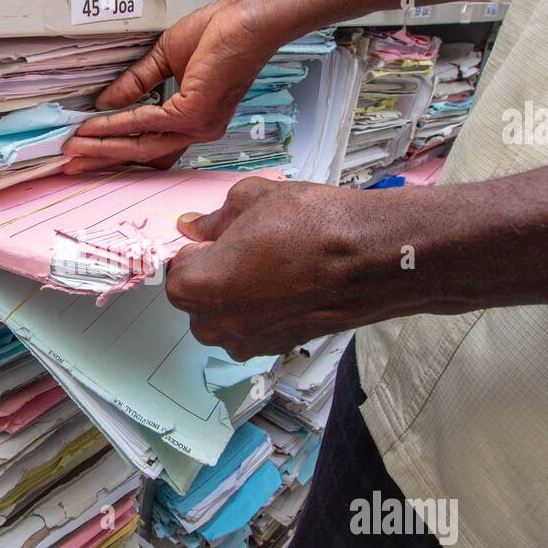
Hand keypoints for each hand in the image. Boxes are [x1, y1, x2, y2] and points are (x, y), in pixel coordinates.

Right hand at [62, 0, 281, 173]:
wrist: (246, 21)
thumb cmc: (218, 33)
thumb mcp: (166, 58)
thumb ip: (137, 82)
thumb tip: (104, 102)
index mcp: (195, 120)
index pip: (152, 145)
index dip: (119, 150)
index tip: (89, 151)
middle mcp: (197, 131)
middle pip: (143, 155)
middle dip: (104, 159)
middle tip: (72, 163)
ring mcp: (196, 127)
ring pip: (141, 146)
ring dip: (103, 146)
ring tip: (75, 147)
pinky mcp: (193, 115)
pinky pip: (145, 124)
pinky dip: (116, 125)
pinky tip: (94, 125)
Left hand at [166, 178, 428, 360]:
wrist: (372, 259)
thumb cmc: (314, 227)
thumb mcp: (252, 199)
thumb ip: (214, 218)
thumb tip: (194, 225)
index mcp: (197, 286)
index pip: (175, 271)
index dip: (196, 250)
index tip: (214, 237)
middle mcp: (217, 324)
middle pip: (196, 301)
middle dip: (212, 275)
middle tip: (245, 246)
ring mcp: (249, 342)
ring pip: (224, 319)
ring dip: (236, 296)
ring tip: (271, 263)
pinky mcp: (278, 348)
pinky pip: (253, 330)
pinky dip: (261, 311)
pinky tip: (288, 284)